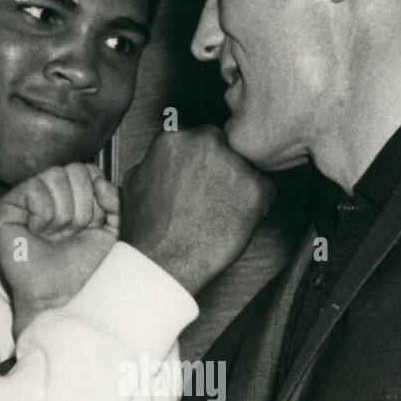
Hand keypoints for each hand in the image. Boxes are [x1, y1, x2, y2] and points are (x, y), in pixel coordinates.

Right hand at [0, 163, 119, 335]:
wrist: (62, 296)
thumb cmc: (84, 270)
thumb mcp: (113, 233)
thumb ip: (115, 201)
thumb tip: (98, 181)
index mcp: (73, 197)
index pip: (90, 171)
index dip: (97, 199)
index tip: (92, 227)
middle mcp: (50, 195)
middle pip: (75, 169)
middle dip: (82, 207)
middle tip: (72, 234)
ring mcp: (26, 199)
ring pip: (55, 175)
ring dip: (63, 213)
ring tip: (55, 235)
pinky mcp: (6, 208)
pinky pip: (34, 188)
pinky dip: (43, 214)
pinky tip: (38, 232)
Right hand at [121, 127, 273, 295]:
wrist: (162, 263)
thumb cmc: (148, 230)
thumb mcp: (136, 181)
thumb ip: (158, 160)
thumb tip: (168, 158)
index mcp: (175, 138)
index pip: (201, 138)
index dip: (203, 162)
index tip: (201, 178)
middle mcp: (205, 142)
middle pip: (226, 148)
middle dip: (223, 170)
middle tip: (213, 197)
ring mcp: (233, 164)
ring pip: (247, 168)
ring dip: (239, 187)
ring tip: (221, 213)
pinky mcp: (255, 188)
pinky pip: (265, 191)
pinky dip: (256, 206)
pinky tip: (235, 221)